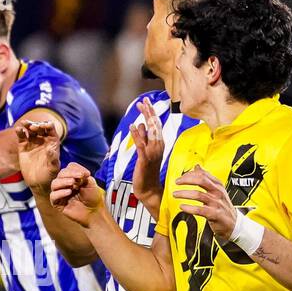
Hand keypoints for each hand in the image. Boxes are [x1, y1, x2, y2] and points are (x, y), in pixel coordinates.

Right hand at [15, 119, 60, 193]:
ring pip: (31, 130)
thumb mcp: (53, 169)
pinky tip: (18, 129)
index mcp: (52, 143)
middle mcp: (43, 141)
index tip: (45, 125)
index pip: (51, 131)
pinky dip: (20, 132)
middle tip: (33, 127)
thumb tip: (51, 149)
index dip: (49, 126)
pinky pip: (22, 136)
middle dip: (37, 125)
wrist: (38, 184)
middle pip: (40, 128)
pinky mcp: (23, 147)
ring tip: (24, 124)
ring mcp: (33, 143)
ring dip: (28, 125)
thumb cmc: (49, 176)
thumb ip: (53, 159)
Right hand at [49, 161, 104, 226]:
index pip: (68, 168)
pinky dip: (60, 193)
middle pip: (60, 174)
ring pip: (54, 184)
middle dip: (69, 174)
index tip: (85, 174)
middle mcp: (64, 184)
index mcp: (72, 178)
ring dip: (63, 182)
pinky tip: (68, 192)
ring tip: (72, 183)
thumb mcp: (91, 183)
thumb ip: (83, 175)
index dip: (75, 169)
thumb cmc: (93, 198)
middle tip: (78, 177)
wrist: (94, 212)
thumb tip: (78, 171)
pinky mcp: (57, 203)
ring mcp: (60, 193)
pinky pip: (53, 196)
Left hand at [129, 98, 164, 217]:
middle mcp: (158, 147)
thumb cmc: (147, 171)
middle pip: (154, 125)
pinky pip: (141, 145)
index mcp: (159, 144)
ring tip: (140, 106)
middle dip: (149, 111)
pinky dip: (137, 135)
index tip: (145, 101)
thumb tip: (140, 124)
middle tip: (144, 100)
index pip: (155, 125)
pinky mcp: (145, 160)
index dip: (151, 112)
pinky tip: (133, 125)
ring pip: (150, 132)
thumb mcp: (145, 152)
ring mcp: (152, 153)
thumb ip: (143, 138)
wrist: (150, 190)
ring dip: (145, 118)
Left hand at [172, 165, 237, 237]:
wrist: (234, 223)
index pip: (203, 174)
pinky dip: (189, 208)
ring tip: (175, 194)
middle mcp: (218, 192)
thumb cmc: (223, 206)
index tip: (181, 177)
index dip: (190, 174)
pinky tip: (182, 207)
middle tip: (176, 182)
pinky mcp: (215, 214)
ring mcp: (217, 203)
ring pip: (198, 195)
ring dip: (184, 193)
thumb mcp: (217, 190)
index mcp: (218, 185)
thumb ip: (206, 178)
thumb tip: (197, 166)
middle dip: (186, 180)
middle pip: (201, 181)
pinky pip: (199, 210)